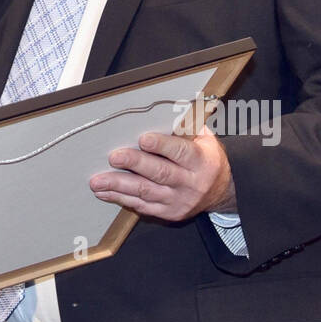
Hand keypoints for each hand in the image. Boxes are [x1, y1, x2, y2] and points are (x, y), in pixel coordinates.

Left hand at [90, 126, 235, 220]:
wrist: (222, 190)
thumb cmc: (207, 158)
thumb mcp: (205, 139)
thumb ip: (186, 126)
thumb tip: (166, 108)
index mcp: (200, 161)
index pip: (180, 152)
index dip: (161, 146)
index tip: (143, 139)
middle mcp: (190, 183)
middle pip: (159, 173)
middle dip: (134, 164)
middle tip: (114, 157)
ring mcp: (178, 200)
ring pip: (146, 192)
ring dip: (119, 186)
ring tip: (98, 180)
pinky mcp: (169, 213)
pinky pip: (142, 206)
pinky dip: (121, 199)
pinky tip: (105, 192)